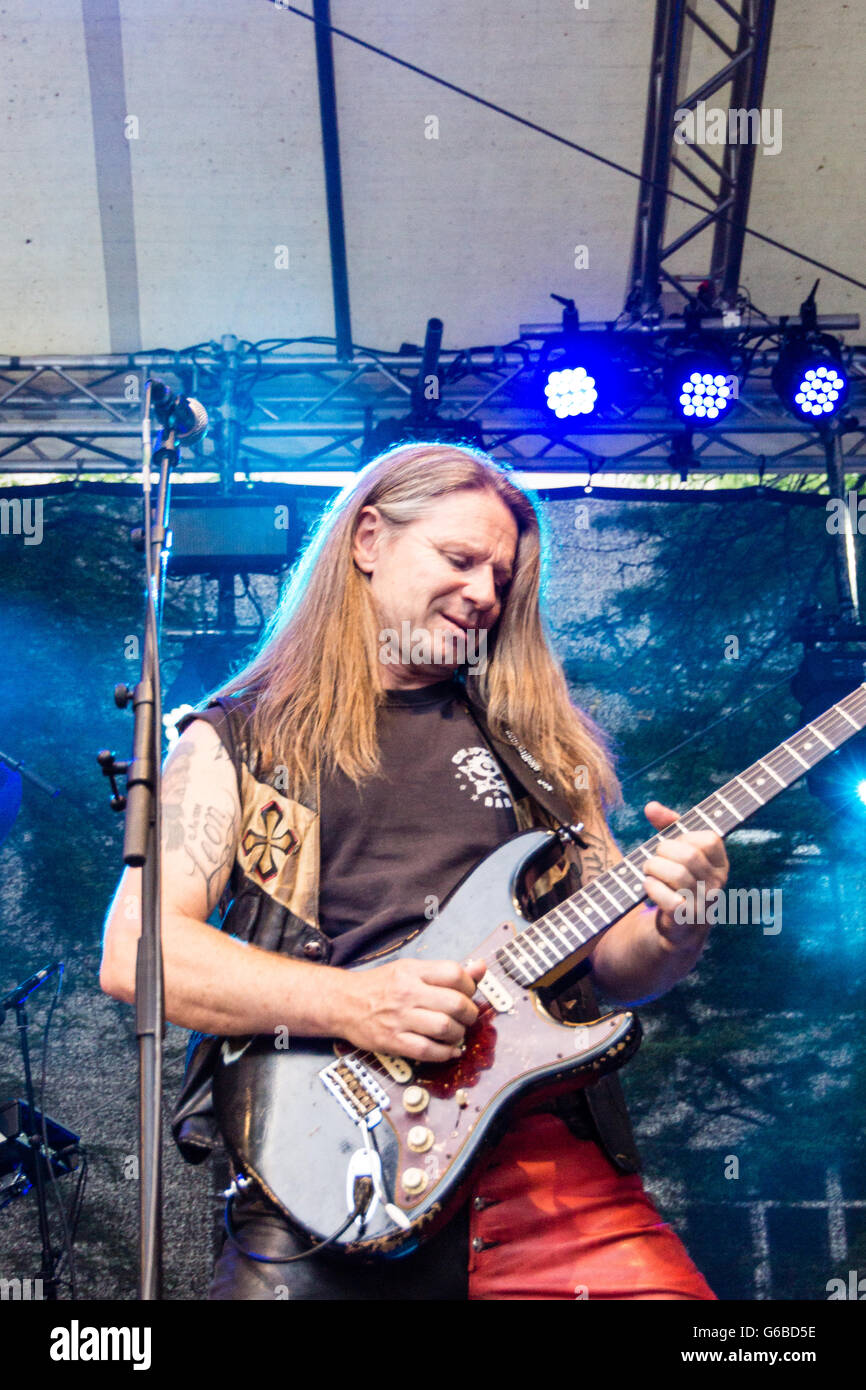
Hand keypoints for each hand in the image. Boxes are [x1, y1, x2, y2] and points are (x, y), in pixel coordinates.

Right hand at [338, 957, 486, 1062]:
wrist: (343, 1002)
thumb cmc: (380, 986)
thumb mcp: (410, 970)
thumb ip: (445, 972)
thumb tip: (481, 967)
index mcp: (413, 971)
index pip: (455, 974)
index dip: (470, 986)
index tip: (468, 994)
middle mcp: (407, 993)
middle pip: (455, 1004)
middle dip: (470, 1014)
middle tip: (467, 1017)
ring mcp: (400, 1018)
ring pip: (445, 1028)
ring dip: (459, 1034)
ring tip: (457, 1033)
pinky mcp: (393, 1041)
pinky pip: (427, 1051)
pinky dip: (445, 1053)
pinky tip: (450, 1050)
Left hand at [641, 801, 728, 950]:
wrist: (679, 927)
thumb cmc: (677, 880)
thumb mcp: (678, 850)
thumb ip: (667, 824)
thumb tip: (650, 807)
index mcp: (720, 863)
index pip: (710, 840)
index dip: (685, 837)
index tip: (675, 844)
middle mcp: (717, 884)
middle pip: (689, 856)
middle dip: (663, 852)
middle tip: (653, 859)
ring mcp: (704, 903)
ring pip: (677, 875)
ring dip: (653, 868)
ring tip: (648, 871)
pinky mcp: (686, 919)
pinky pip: (669, 899)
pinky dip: (652, 888)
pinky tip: (648, 886)